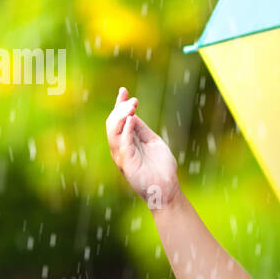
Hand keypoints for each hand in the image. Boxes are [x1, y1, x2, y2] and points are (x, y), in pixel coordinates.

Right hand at [106, 87, 179, 208]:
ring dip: (121, 117)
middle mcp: (121, 147)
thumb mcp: (152, 141)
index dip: (119, 104)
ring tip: (132, 107)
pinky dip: (126, 130)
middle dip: (121, 108)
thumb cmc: (161, 167)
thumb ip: (141, 129)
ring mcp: (122, 155)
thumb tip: (132, 113)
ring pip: (113, 132)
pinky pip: (123, 143)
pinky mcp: (127, 163)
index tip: (124, 90)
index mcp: (127, 141)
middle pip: (112, 123)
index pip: (119, 119)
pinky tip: (132, 119)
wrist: (167, 187)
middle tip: (134, 101)